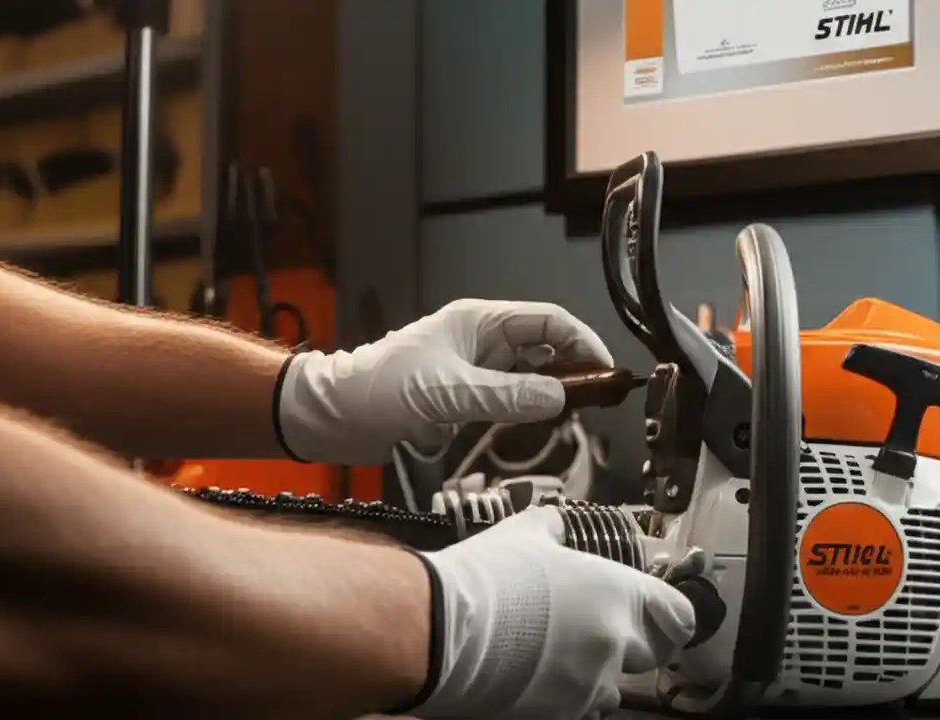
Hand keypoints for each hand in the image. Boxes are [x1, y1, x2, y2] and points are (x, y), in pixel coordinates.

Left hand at [273, 299, 612, 463]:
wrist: (334, 417)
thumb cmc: (377, 389)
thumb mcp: (447, 392)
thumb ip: (505, 396)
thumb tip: (558, 398)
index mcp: (479, 321)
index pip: (547, 322)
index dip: (582, 342)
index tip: (605, 370)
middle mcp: (483, 341)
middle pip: (546, 349)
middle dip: (573, 370)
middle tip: (594, 401)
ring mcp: (477, 369)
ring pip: (531, 377)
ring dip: (551, 394)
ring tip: (570, 416)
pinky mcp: (468, 396)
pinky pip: (512, 399)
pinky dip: (529, 410)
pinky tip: (538, 425)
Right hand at [409, 507, 694, 719]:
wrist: (442, 628)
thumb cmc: (486, 578)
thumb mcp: (524, 534)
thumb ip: (551, 528)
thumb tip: (555, 522)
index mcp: (618, 594)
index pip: (680, 617)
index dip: (670, 617)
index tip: (658, 617)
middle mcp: (614, 642)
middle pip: (650, 655)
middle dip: (629, 647)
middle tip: (596, 634)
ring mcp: (589, 685)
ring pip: (612, 689)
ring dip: (595, 676)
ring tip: (555, 658)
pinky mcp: (561, 715)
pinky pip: (579, 711)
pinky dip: (566, 699)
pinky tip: (536, 680)